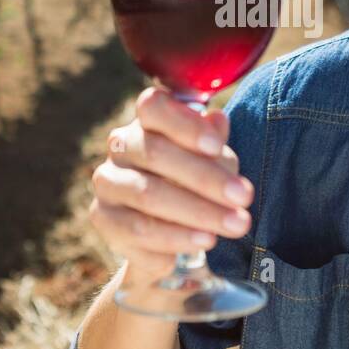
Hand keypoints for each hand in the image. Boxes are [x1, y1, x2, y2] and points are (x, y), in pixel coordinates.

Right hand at [89, 86, 254, 285]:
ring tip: (232, 226)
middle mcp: (120, 146)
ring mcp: (108, 182)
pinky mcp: (104, 219)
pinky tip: (203, 242)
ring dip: (197, 212)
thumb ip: (214, 144)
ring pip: (148, 194)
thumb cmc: (193, 182)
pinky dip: (176, 239)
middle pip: (155, 153)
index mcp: (147, 121)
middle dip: (206, 178)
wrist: (166, 230)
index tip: (217, 146)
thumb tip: (217, 120)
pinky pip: (138, 232)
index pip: (153, 107)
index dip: (185, 124)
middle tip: (244, 197)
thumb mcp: (213, 162)